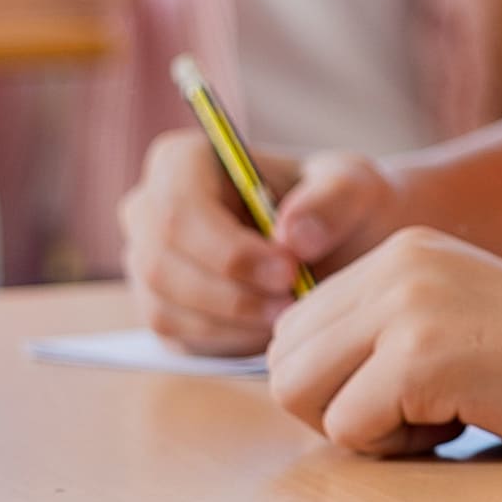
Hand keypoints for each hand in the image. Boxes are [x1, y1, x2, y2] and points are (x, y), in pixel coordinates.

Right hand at [122, 137, 411, 356]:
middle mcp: (150, 209)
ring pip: (164, 306)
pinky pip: (176, 336)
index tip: (288, 272)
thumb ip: (332, 201)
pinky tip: (271, 330)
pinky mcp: (160, 308)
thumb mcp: (355, 188)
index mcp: (182, 161)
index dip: (228, 249)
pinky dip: (227, 341)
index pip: (179, 209)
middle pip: (161, 263)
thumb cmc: (338, 206)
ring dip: (232, 322)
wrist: (339, 247)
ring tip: (290, 315)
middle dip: (232, 294)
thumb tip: (292, 235)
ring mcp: (147, 262)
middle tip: (294, 304)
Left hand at [259, 227, 501, 456]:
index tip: (414, 393)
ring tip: (441, 416)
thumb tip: (293, 383)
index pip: (295, 332)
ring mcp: (408, 306)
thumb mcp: (459, 324)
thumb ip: (382, 335)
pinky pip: (348, 429)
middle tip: (422, 413)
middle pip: (283, 363)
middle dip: (336, 410)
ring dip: (360, 429)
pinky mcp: (423, 356)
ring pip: (298, 393)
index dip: (338, 386)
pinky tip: (467, 420)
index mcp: (401, 253)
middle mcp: (395, 264)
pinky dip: (399, 447)